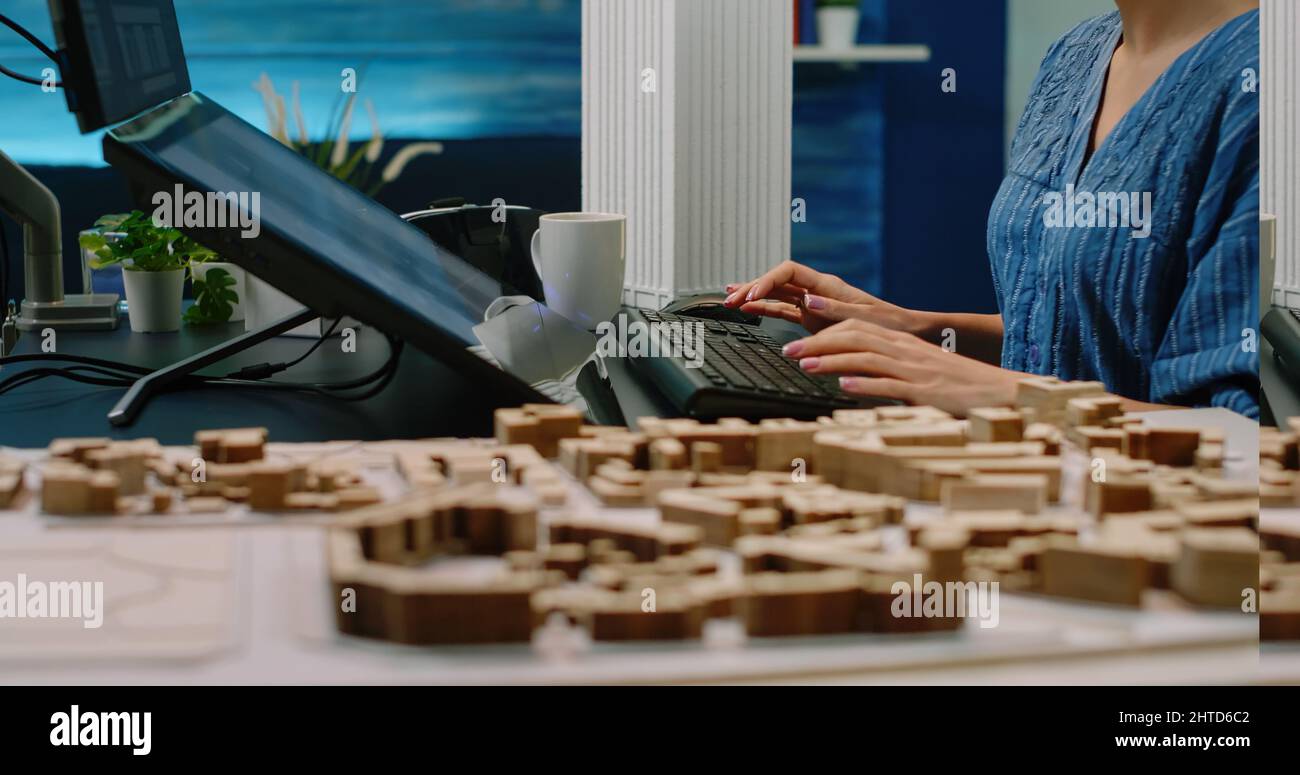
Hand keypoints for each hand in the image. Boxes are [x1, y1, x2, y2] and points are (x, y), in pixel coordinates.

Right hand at [724, 260, 929, 335]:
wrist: (902, 332)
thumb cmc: (888, 323)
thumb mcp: (864, 318)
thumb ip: (834, 309)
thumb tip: (807, 300)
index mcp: (828, 284)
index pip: (787, 273)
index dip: (767, 281)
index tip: (753, 295)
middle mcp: (816, 290)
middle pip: (776, 281)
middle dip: (751, 287)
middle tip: (729, 299)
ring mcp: (812, 303)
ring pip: (775, 294)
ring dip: (753, 296)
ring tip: (728, 299)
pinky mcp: (812, 317)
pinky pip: (782, 309)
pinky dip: (764, 309)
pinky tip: (748, 309)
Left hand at [782, 319, 1027, 416]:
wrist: (995, 393)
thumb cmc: (954, 386)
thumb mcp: (916, 372)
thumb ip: (885, 370)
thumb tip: (850, 376)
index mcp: (901, 344)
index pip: (856, 329)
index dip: (823, 334)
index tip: (798, 344)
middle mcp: (905, 352)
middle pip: (854, 338)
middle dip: (818, 344)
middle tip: (789, 352)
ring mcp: (914, 370)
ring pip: (866, 358)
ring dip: (832, 361)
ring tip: (805, 367)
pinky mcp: (924, 391)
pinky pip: (890, 385)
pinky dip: (865, 384)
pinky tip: (844, 387)